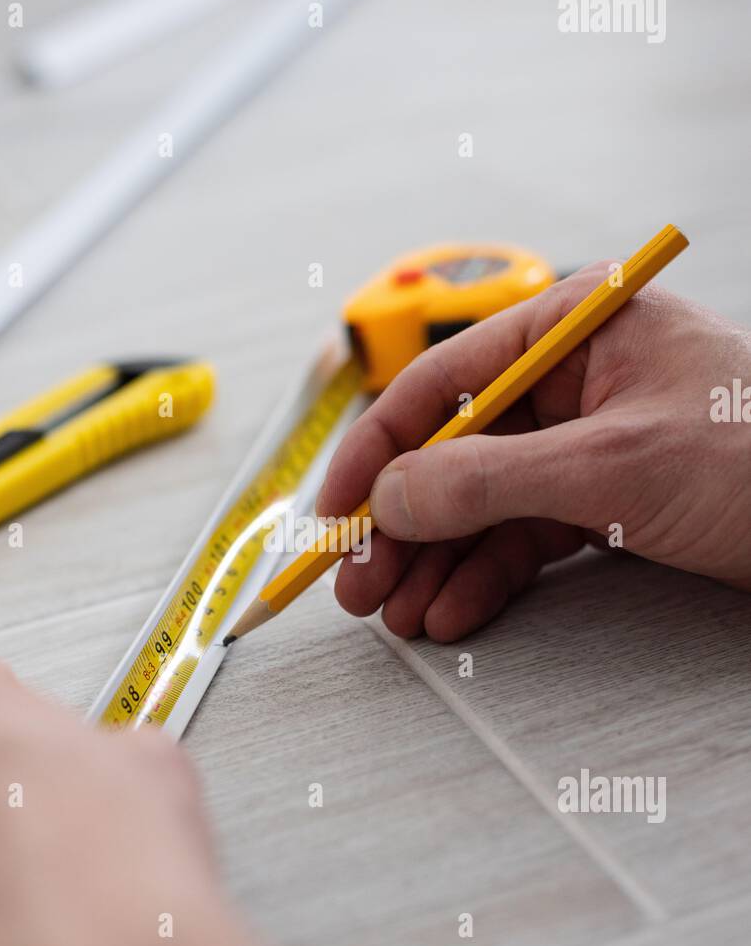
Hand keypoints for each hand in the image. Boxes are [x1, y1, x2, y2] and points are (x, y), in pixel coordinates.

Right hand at [317, 266, 750, 640]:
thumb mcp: (613, 468)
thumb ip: (489, 481)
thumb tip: (388, 497)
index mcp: (573, 329)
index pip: (442, 387)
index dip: (375, 454)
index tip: (333, 515)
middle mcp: (573, 380)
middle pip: (453, 453)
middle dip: (402, 527)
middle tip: (357, 587)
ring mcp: (589, 443)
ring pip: (484, 504)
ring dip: (436, 563)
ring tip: (397, 616)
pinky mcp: (609, 500)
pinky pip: (527, 537)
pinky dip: (488, 577)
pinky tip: (454, 613)